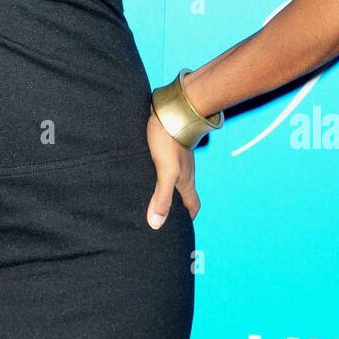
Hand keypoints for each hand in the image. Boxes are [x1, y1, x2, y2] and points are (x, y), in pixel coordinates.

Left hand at [145, 102, 199, 229]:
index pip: (193, 205)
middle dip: (175, 205)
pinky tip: (145, 171)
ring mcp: (177, 158)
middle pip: (183, 193)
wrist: (171, 110)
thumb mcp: (165, 172)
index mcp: (186, 181)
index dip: (188, 218)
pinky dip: (157, 172)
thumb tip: (157, 224)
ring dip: (165, 188)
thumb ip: (162, 197)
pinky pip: (165, 164)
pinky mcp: (167, 146)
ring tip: (149, 195)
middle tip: (162, 214)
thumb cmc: (169, 141)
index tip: (180, 227)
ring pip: (174, 178)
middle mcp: (184, 171)